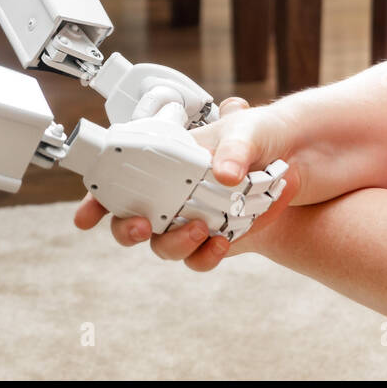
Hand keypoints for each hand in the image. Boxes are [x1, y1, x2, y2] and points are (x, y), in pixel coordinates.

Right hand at [72, 96, 301, 269]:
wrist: (301, 163)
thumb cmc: (265, 136)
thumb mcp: (251, 130)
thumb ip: (236, 145)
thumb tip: (222, 173)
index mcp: (165, 162)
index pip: (118, 182)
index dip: (96, 201)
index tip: (85, 216)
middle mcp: (171, 195)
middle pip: (130, 222)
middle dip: (127, 229)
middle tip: (143, 224)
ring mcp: (190, 220)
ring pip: (163, 245)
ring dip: (173, 242)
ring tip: (198, 230)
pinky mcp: (215, 240)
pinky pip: (199, 257)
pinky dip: (206, 254)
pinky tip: (223, 241)